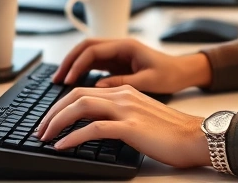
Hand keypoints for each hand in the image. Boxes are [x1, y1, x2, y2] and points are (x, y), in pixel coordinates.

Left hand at [36, 85, 210, 168]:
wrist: (197, 136)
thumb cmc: (174, 133)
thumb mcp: (143, 117)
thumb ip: (122, 116)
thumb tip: (98, 128)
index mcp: (125, 92)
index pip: (84, 91)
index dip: (61, 104)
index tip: (49, 120)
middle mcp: (123, 96)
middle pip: (76, 95)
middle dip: (52, 112)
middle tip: (40, 129)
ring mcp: (127, 110)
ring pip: (81, 106)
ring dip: (57, 122)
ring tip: (45, 137)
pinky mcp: (131, 127)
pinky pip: (94, 128)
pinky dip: (73, 136)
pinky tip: (63, 146)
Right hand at [53, 37, 212, 93]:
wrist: (183, 72)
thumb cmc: (169, 74)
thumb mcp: (148, 81)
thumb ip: (123, 83)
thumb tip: (98, 87)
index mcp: (126, 46)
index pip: (93, 50)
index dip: (78, 64)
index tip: (67, 79)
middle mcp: (119, 46)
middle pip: (85, 47)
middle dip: (69, 61)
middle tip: (56, 79)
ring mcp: (117, 53)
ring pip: (87, 54)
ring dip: (72, 65)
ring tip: (59, 81)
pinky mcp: (116, 63)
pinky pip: (94, 63)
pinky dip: (81, 70)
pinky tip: (73, 83)